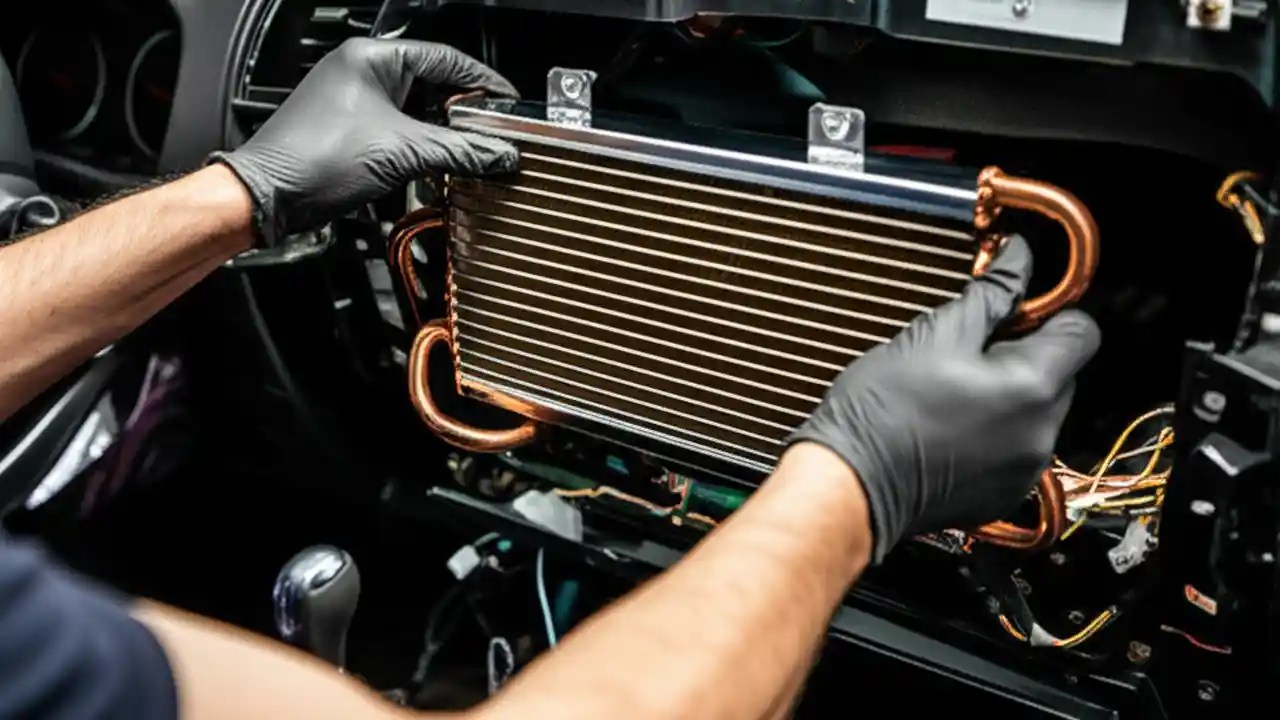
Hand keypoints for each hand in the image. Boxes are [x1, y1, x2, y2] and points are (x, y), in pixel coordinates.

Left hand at [212, 38, 518, 245]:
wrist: (269, 195)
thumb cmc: (312, 158)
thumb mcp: (402, 152)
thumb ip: (459, 151)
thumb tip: (498, 154)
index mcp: (372, 56)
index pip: (445, 58)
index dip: (483, 82)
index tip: (508, 104)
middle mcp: (363, 71)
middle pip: (434, 83)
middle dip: (466, 111)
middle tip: (494, 134)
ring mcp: (357, 100)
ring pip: (418, 109)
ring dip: (445, 131)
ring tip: (472, 151)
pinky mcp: (353, 129)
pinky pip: (401, 128)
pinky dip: (424, 143)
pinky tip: (442, 161)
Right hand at [789, 236, 1099, 561]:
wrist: (851, 484)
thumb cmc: (883, 411)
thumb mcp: (935, 334)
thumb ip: (991, 293)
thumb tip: (1018, 258)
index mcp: (1034, 387)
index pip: (1082, 331)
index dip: (1047, 312)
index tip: (1011, 311)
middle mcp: (1041, 433)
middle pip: (1059, 373)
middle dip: (1021, 355)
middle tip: (965, 353)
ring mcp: (1023, 469)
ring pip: (1034, 412)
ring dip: (1006, 395)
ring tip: (949, 393)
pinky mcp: (1002, 493)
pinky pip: (1013, 449)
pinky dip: (991, 434)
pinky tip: (947, 427)